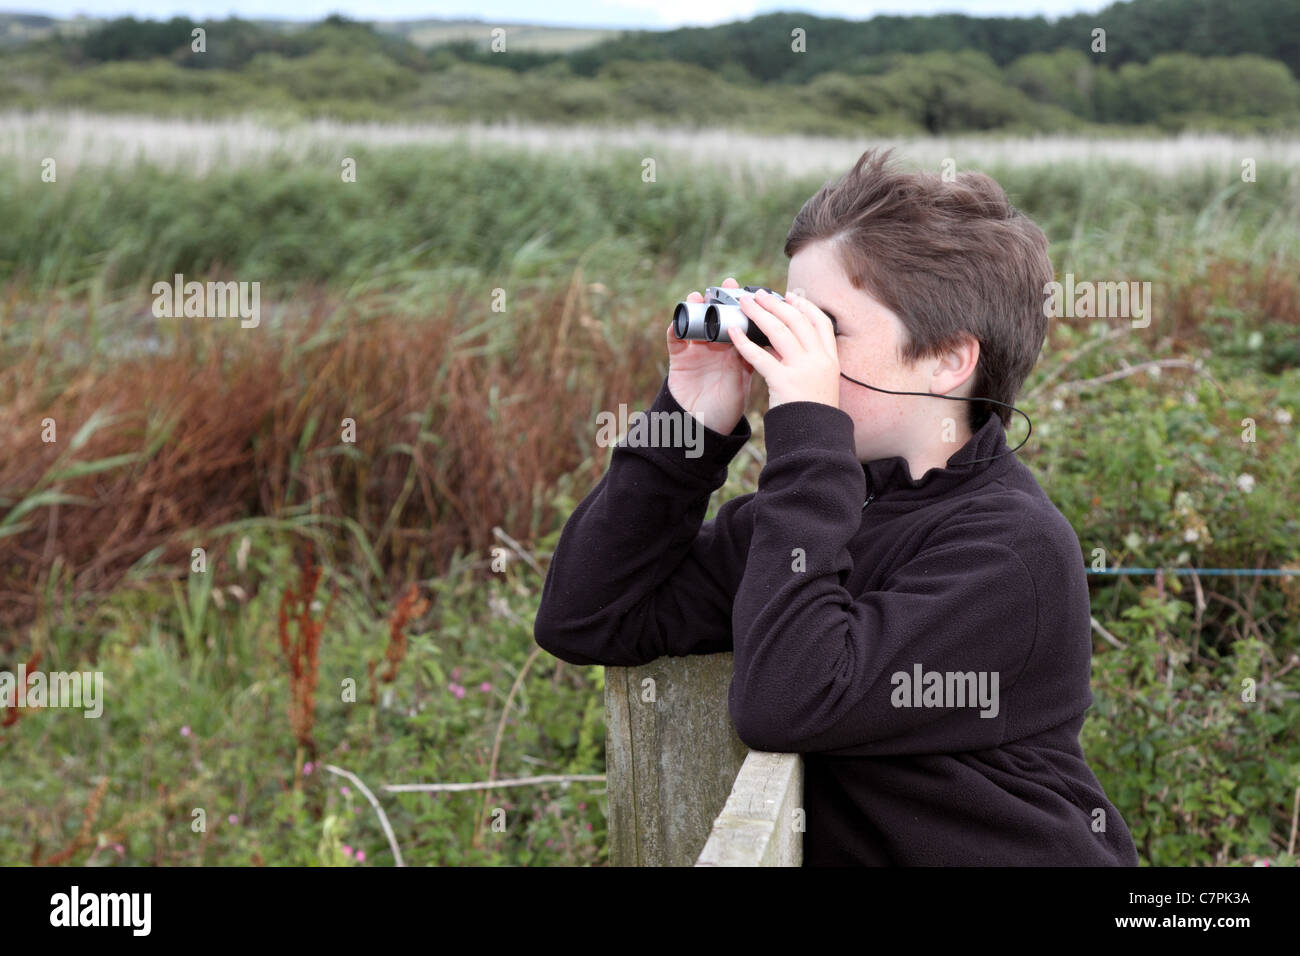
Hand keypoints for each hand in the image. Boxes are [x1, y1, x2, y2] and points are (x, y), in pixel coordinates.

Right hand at [667, 277, 754, 434]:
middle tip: (728, 284)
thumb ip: (749, 359)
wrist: (703, 426)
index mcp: (736, 349)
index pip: (741, 322)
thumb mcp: (743, 379)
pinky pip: (675, 340)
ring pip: (695, 322)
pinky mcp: (678, 359)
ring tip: (698, 296)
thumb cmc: (727, 406)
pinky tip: (677, 322)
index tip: (755, 292)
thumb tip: (763, 338)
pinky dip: (675, 329)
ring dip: (695, 307)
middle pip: (718, 316)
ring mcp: (696, 350)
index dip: (746, 307)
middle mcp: (716, 346)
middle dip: (722, 299)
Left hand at [727, 290, 839, 409]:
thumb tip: (784, 342)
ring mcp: (803, 370)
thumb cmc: (814, 413)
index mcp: (831, 359)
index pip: (821, 323)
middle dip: (776, 303)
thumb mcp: (821, 383)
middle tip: (759, 294)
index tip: (790, 296)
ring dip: (759, 314)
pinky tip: (733, 333)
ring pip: (779, 332)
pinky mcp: (784, 382)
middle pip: (797, 321)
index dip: (805, 306)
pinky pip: (760, 356)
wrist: (815, 438)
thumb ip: (808, 361)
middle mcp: (820, 360)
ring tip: (745, 303)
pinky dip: (744, 342)